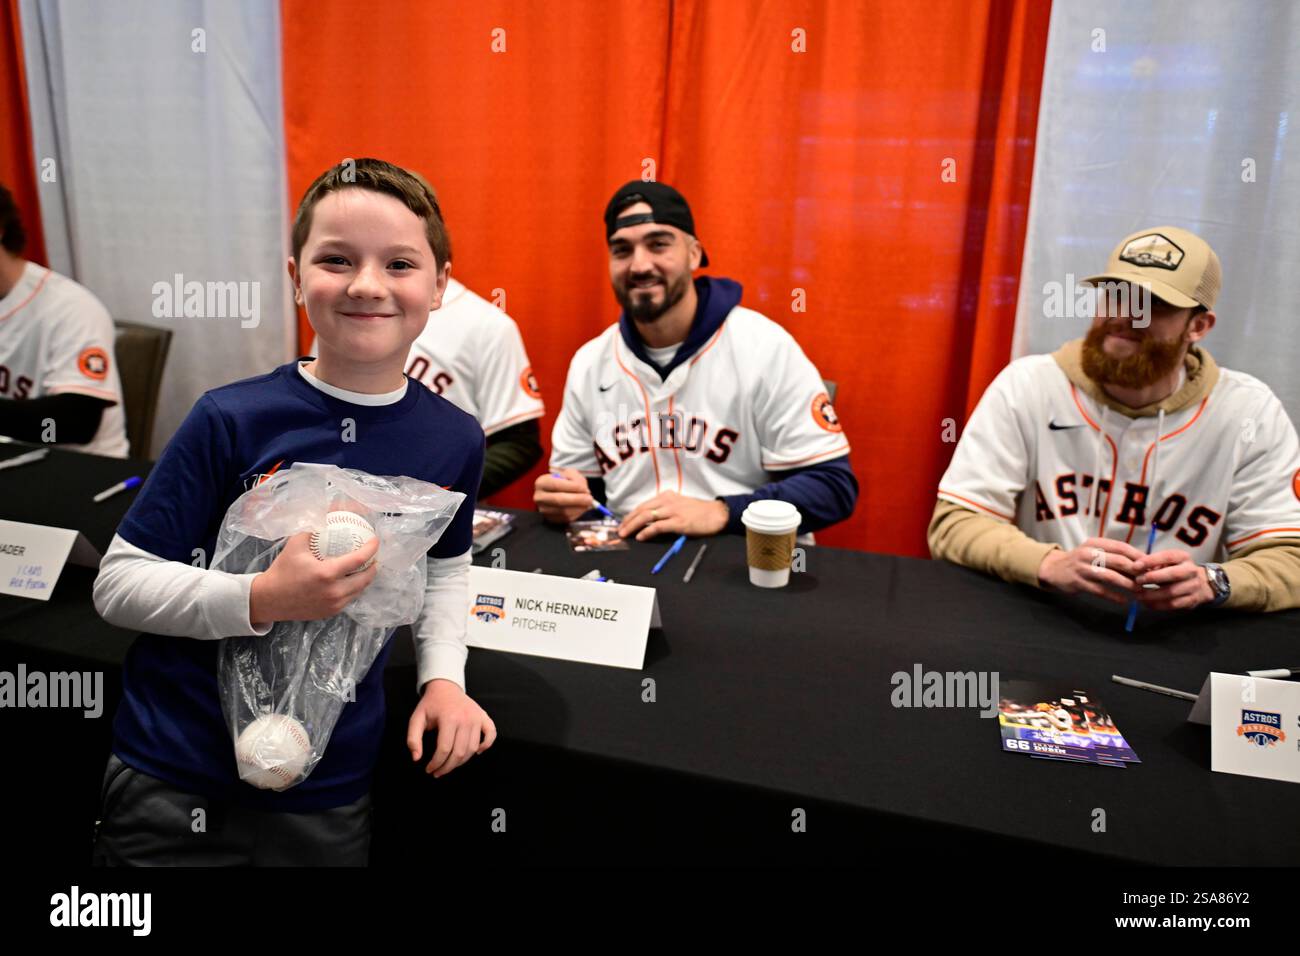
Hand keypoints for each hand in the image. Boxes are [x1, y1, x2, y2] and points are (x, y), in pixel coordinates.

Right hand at [248, 531, 379, 626]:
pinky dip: (354, 588)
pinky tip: (352, 579)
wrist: (269, 599)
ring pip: (360, 590)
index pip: (359, 559)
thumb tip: (328, 515)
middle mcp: (334, 592)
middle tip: (372, 555)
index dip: (371, 548)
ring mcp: (334, 605)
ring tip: (365, 566)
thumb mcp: (295, 544)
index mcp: (327, 574)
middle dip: (373, 565)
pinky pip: (350, 599)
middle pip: (366, 578)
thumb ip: (313, 529)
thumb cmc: (282, 570)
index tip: (375, 540)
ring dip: (366, 578)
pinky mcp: (331, 613)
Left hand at [406, 678, 496, 777]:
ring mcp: (476, 717)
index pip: (444, 749)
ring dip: (461, 761)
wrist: (445, 687)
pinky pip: (491, 734)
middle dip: (447, 767)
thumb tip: (417, 758)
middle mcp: (465, 718)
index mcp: (448, 718)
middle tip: (438, 772)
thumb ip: (413, 739)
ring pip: (472, 748)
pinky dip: (486, 746)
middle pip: (459, 752)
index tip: (429, 769)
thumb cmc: (431, 704)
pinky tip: (476, 752)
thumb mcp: (416, 719)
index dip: (436, 763)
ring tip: (450, 764)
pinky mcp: (483, 717)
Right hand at [535, 467, 593, 524]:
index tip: (585, 489)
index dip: (573, 487)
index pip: (557, 485)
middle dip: (578, 500)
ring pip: (563, 511)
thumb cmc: (564, 482)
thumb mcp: (569, 474)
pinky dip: (577, 514)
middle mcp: (539, 497)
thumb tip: (584, 491)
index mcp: (541, 483)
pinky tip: (582, 508)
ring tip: (588, 503)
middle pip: (559, 500)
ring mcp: (543, 510)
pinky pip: (565, 519)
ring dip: (579, 508)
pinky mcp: (550, 519)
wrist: (556, 492)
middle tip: (590, 499)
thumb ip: (576, 478)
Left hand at [619, 491, 729, 540]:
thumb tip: (649, 522)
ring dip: (632, 526)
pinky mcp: (678, 522)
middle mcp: (667, 501)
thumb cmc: (699, 512)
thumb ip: (665, 510)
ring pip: (646, 517)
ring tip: (625, 534)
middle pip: (641, 510)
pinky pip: (658, 526)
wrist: (717, 514)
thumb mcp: (680, 505)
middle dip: (628, 521)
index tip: (623, 523)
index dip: (631, 515)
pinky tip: (640, 537)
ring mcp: (673, 511)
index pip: (643, 505)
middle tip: (619, 530)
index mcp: (666, 496)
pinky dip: (647, 531)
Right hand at [1036, 537, 1143, 603]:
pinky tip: (1124, 601)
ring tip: (1140, 591)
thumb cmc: (1081, 561)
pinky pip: (1100, 591)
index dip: (1138, 556)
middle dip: (1136, 571)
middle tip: (1149, 579)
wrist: (1054, 569)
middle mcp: (1088, 553)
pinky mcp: (1078, 583)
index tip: (1151, 565)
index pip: (1121, 547)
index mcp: (1095, 543)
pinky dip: (1114, 596)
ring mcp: (1082, 568)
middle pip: (1118, 561)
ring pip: (1110, 576)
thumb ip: (1114, 555)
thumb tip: (1142, 564)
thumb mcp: (1094, 551)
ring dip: (1128, 584)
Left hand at [1131, 549, 1216, 610]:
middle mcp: (1191, 570)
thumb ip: (1153, 563)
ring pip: (1171, 592)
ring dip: (1152, 595)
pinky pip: (1173, 604)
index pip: (1168, 556)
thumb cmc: (1176, 570)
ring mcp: (1193, 586)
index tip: (1135, 566)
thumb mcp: (1167, 562)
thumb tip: (1134, 567)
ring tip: (1138, 595)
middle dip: (1153, 578)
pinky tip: (1146, 603)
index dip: (1151, 561)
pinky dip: (1157, 605)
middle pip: (1173, 574)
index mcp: (1183, 557)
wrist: (1201, 584)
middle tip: (1137, 581)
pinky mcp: (1192, 600)